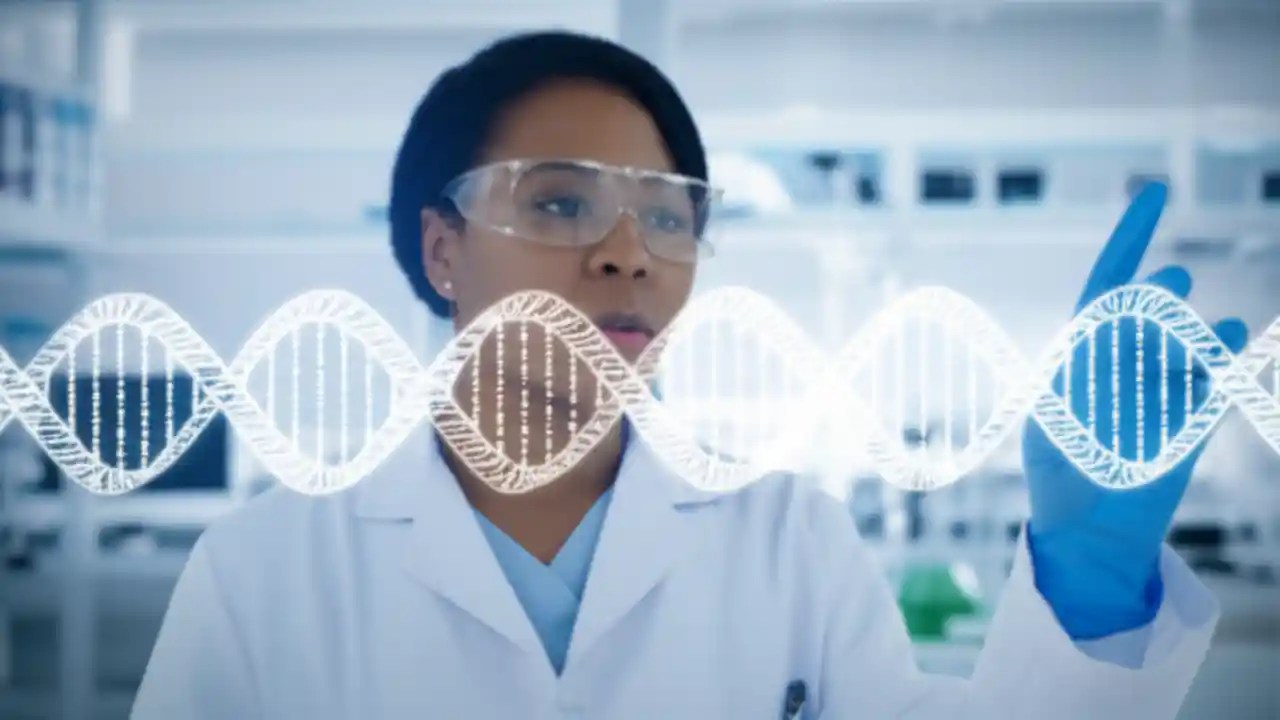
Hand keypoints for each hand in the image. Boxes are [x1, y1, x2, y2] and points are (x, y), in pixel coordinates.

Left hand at [1021, 183, 1248, 639]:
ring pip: (1190, 340)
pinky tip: (1237, 342)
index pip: (1109, 283)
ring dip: (1200, 332)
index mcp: (1083, 353)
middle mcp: (1125, 362)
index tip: (1155, 193)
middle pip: (1150, 310)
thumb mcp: (1053, 425)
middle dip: (1159, 295)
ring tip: (1213, 329)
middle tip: (1168, 286)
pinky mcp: (1192, 420)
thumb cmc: (1057, 479)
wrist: (1088, 536)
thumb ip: (1077, 379)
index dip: (1130, 238)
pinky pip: (1216, 379)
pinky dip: (1226, 362)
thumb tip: (1105, 334)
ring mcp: (1162, 387)